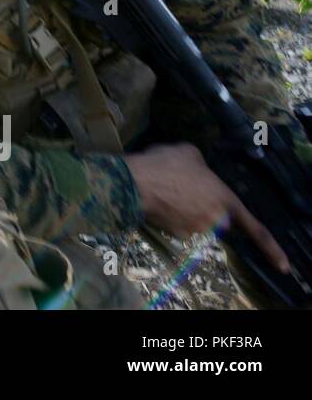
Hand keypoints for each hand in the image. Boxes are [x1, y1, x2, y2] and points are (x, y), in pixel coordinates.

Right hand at [125, 142, 288, 272]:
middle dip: (205, 207)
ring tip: (165, 188)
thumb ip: (202, 167)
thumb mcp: (189, 153)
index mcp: (225, 200)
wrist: (135, 183)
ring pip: (195, 221)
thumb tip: (198, 171)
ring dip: (185, 209)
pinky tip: (157, 198)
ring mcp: (194, 230)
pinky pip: (178, 224)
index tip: (284, 267)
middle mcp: (214, 220)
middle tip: (184, 187)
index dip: (271, 249)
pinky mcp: (174, 234)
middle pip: (217, 218)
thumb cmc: (166, 165)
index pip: (255, 228)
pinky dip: (170, 214)